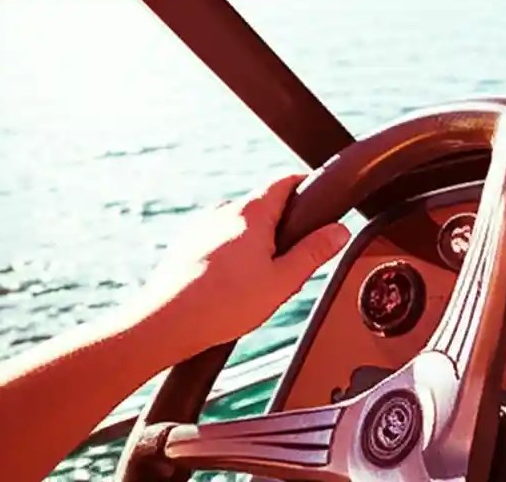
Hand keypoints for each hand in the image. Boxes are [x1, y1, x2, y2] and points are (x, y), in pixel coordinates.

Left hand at [129, 174, 349, 357]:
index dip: (305, 185)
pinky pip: (218, 241)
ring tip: (258, 281)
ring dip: (254, 242)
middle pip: (263, 206)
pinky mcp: (185, 245)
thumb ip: (314, 252)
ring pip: (239, 226)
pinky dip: (230, 255)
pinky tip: (231, 287)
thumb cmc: (222, 305)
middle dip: (282, 226)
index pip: (285, 181)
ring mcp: (200, 227)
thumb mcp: (283, 281)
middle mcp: (223, 211)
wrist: (166, 323)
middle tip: (291, 260)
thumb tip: (339, 231)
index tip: (318, 197)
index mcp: (251, 213)